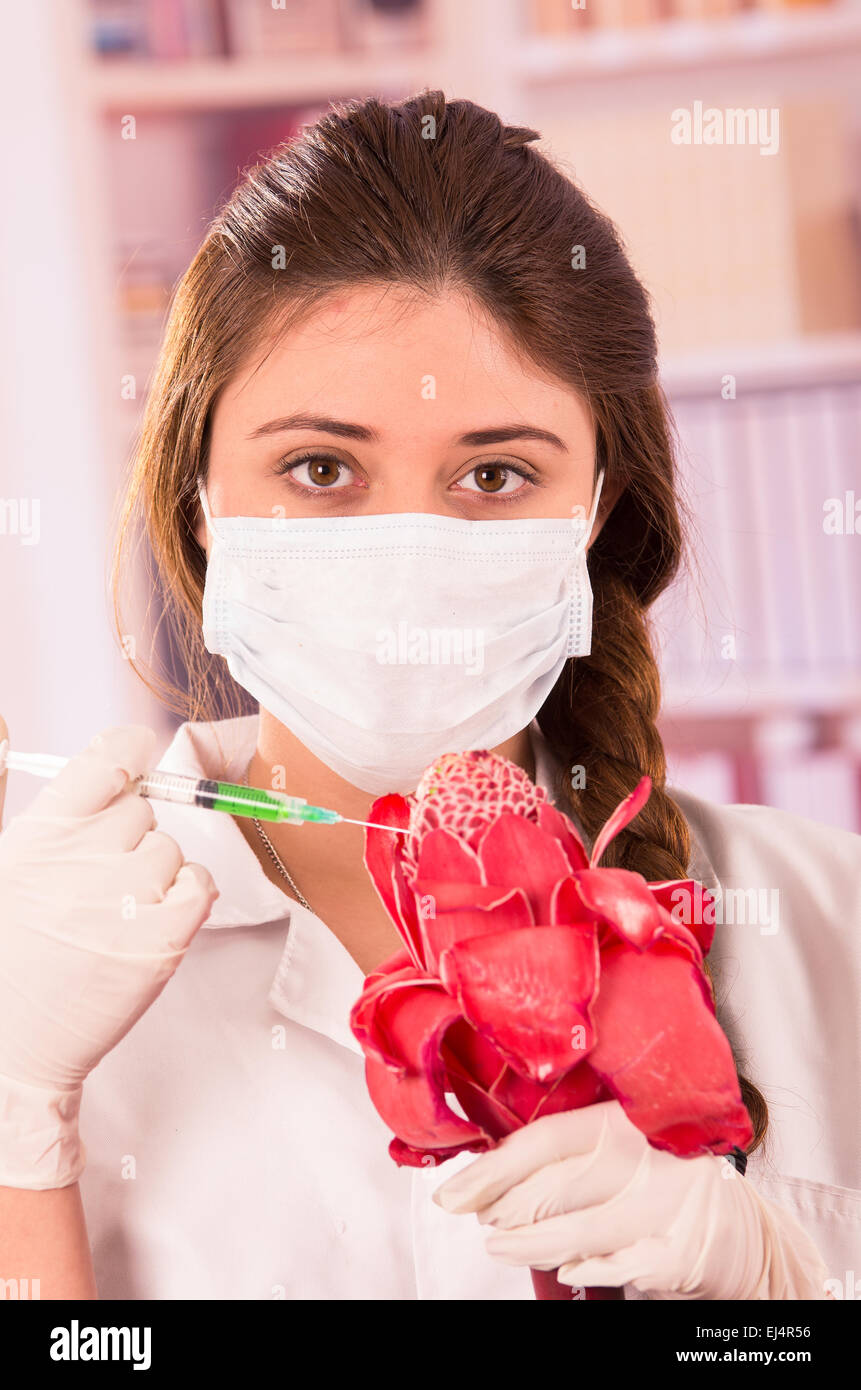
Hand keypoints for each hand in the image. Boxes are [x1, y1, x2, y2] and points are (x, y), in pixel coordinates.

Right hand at [0, 724, 217, 1189]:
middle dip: (124, 838)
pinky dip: (183, 900)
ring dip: (151, 876)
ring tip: (109, 917)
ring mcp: (130, 896)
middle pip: (141, 810)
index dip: (129, 752)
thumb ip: (7, 787)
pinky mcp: (165, 938)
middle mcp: (88, 856)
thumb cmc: (6, 948)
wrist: (11, 1044)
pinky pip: (198, 885)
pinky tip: (145, 926)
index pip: (109, 758)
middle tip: (91, 886)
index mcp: (43, 832)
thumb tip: (10, 722)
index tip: (132, 762)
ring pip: (170, 850)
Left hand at [432, 1099, 830, 1299]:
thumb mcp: (623, 1148)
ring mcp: (667, 1204)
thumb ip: (571, 1153)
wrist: (743, 1231)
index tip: (456, 1190)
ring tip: (500, 1246)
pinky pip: (616, 1267)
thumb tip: (491, 1173)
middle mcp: (649, 1156)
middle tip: (479, 1218)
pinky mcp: (680, 1251)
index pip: (545, 1139)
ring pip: (577, 1230)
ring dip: (528, 1243)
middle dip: (505, 1208)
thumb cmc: (665, 1181)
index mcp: (628, 1118)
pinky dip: (584, 1269)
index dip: (494, 1168)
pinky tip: (564, 1268)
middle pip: (554, 1186)